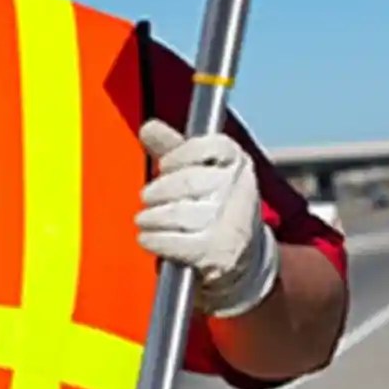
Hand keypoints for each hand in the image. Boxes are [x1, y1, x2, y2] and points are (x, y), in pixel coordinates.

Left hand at [135, 119, 279, 317]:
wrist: (243, 261)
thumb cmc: (214, 208)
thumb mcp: (198, 171)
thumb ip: (172, 148)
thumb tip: (149, 127)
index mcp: (238, 162)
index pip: (206, 147)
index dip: (178, 156)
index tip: (166, 166)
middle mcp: (240, 189)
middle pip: (186, 182)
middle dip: (158, 191)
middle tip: (149, 198)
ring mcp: (232, 223)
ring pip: (177, 213)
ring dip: (151, 218)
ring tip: (146, 220)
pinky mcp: (217, 252)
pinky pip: (173, 241)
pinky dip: (154, 240)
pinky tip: (148, 238)